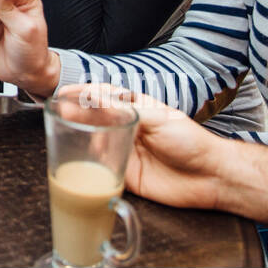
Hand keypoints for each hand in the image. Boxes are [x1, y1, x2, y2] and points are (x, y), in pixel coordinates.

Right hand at [70, 84, 227, 210]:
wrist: (209, 176)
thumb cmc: (191, 141)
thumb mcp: (160, 118)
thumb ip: (129, 110)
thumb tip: (101, 100)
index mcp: (137, 110)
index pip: (105, 97)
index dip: (84, 93)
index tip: (66, 91)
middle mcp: (128, 129)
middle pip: (95, 119)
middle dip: (75, 113)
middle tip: (57, 110)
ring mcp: (125, 151)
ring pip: (94, 142)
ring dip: (79, 136)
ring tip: (61, 130)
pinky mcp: (125, 175)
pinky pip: (101, 168)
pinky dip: (88, 165)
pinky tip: (77, 159)